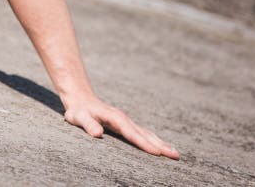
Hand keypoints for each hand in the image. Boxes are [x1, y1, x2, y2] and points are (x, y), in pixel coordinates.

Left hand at [62, 93, 178, 159]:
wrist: (80, 99)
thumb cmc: (79, 110)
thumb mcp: (78, 117)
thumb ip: (88, 125)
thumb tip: (98, 134)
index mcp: (115, 118)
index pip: (132, 133)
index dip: (144, 143)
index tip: (157, 153)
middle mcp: (124, 119)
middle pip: (144, 134)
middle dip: (160, 145)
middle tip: (175, 156)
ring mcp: (126, 121)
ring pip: (146, 133)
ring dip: (160, 143)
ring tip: (175, 154)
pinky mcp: (125, 124)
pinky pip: (142, 133)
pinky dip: (153, 140)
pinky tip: (160, 147)